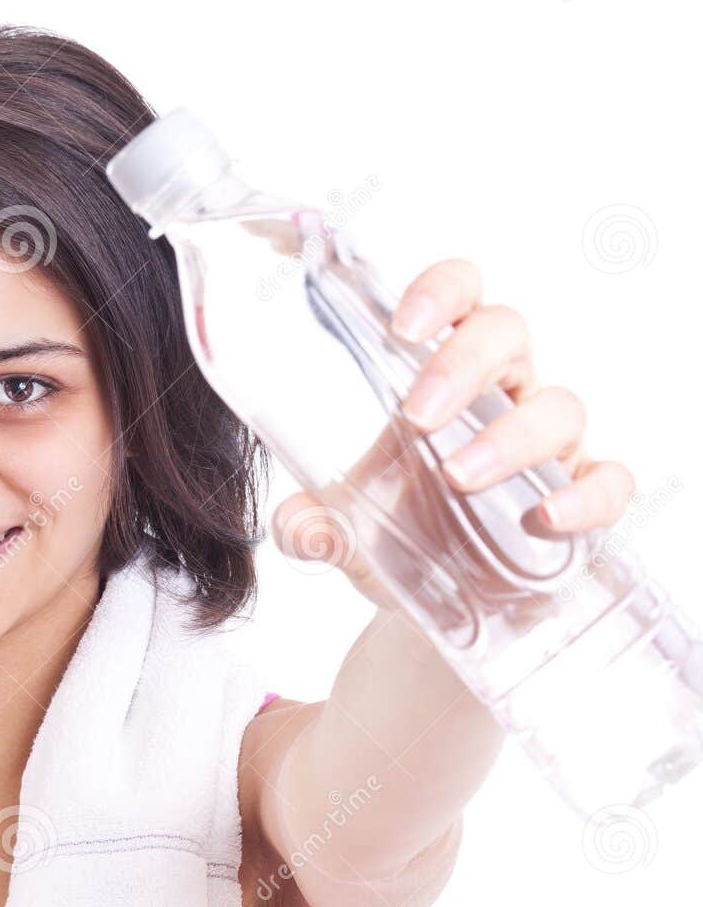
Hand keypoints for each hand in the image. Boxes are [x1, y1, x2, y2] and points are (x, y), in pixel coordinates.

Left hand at [272, 256, 635, 604]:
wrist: (434, 613)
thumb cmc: (398, 537)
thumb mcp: (343, 532)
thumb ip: (311, 524)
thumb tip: (297, 523)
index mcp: (448, 374)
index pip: (460, 296)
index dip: (440, 293)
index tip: (399, 328)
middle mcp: (506, 395)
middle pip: (508, 333)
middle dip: (464, 364)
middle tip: (417, 417)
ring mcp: (551, 449)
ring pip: (559, 407)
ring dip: (510, 437)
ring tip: (459, 478)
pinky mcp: (582, 500)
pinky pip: (608, 481)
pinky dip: (587, 495)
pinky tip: (548, 517)